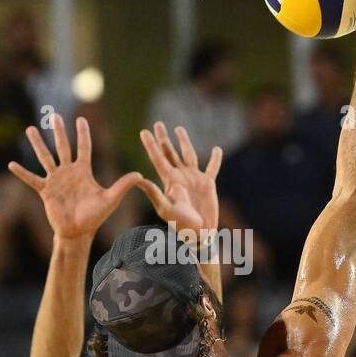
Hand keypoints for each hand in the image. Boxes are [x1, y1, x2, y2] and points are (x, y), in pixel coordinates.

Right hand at [8, 115, 140, 239]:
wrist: (79, 232)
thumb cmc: (95, 216)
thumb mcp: (111, 199)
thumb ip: (123, 185)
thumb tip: (140, 174)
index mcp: (83, 171)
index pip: (83, 147)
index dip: (83, 133)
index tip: (81, 118)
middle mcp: (68, 172)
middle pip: (62, 147)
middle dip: (59, 131)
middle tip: (54, 115)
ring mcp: (55, 180)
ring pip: (45, 158)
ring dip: (38, 144)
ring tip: (30, 129)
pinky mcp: (46, 191)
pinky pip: (32, 179)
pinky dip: (22, 173)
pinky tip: (11, 164)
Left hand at [135, 122, 221, 237]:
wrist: (199, 233)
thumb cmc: (180, 224)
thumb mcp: (165, 209)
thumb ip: (153, 194)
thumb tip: (138, 180)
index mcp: (169, 181)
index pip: (158, 159)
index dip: (151, 145)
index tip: (144, 132)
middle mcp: (180, 177)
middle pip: (170, 153)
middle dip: (163, 139)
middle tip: (157, 123)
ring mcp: (194, 179)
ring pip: (188, 155)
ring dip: (184, 142)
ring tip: (178, 128)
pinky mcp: (208, 184)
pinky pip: (212, 168)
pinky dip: (215, 159)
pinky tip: (217, 149)